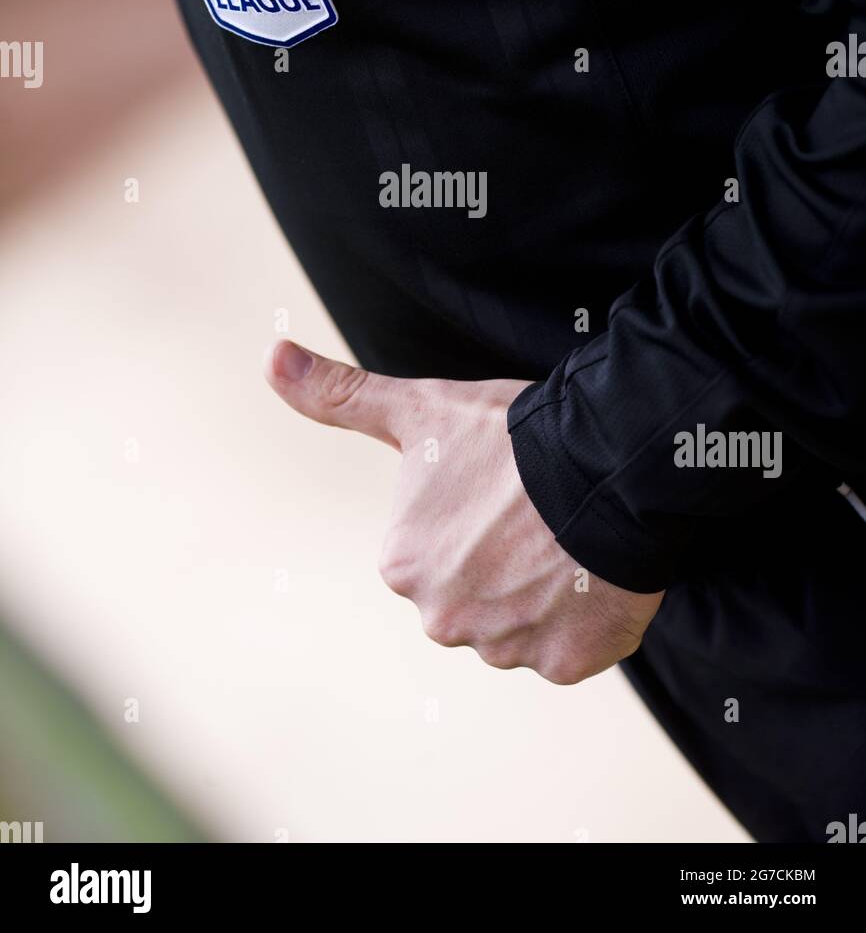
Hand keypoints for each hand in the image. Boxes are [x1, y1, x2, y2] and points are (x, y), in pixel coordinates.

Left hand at [264, 342, 663, 683]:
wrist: (604, 465)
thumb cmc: (507, 436)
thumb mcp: (416, 408)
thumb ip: (339, 395)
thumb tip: (272, 357)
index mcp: (402, 567)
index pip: (435, 552)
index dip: (474, 519)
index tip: (499, 492)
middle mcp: (443, 620)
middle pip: (477, 594)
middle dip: (505, 564)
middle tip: (537, 516)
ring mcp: (507, 649)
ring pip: (524, 623)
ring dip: (545, 592)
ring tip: (568, 539)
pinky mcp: (566, 665)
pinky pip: (572, 647)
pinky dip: (584, 619)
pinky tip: (592, 573)